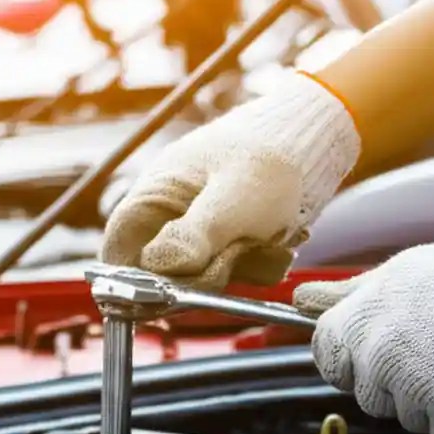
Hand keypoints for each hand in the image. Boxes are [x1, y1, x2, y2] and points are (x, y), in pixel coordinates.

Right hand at [101, 71, 359, 288]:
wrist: (315, 137)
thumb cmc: (269, 156)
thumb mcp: (234, 199)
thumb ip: (193, 235)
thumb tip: (157, 267)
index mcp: (152, 198)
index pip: (119, 259)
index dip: (138, 286)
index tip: (172, 296)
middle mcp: (167, 215)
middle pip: (165, 277)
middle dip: (209, 275)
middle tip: (241, 251)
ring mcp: (197, 226)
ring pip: (205, 276)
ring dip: (242, 267)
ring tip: (271, 238)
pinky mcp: (226, 236)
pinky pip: (234, 269)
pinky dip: (259, 262)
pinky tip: (279, 239)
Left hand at [294, 218, 433, 433]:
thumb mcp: (396, 274)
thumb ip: (344, 296)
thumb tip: (300, 300)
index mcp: (358, 324)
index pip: (328, 360)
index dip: (351, 358)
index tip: (375, 352)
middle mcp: (380, 360)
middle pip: (370, 395)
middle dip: (396, 381)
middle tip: (433, 348)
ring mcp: (417, 392)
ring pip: (409, 418)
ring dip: (433, 400)